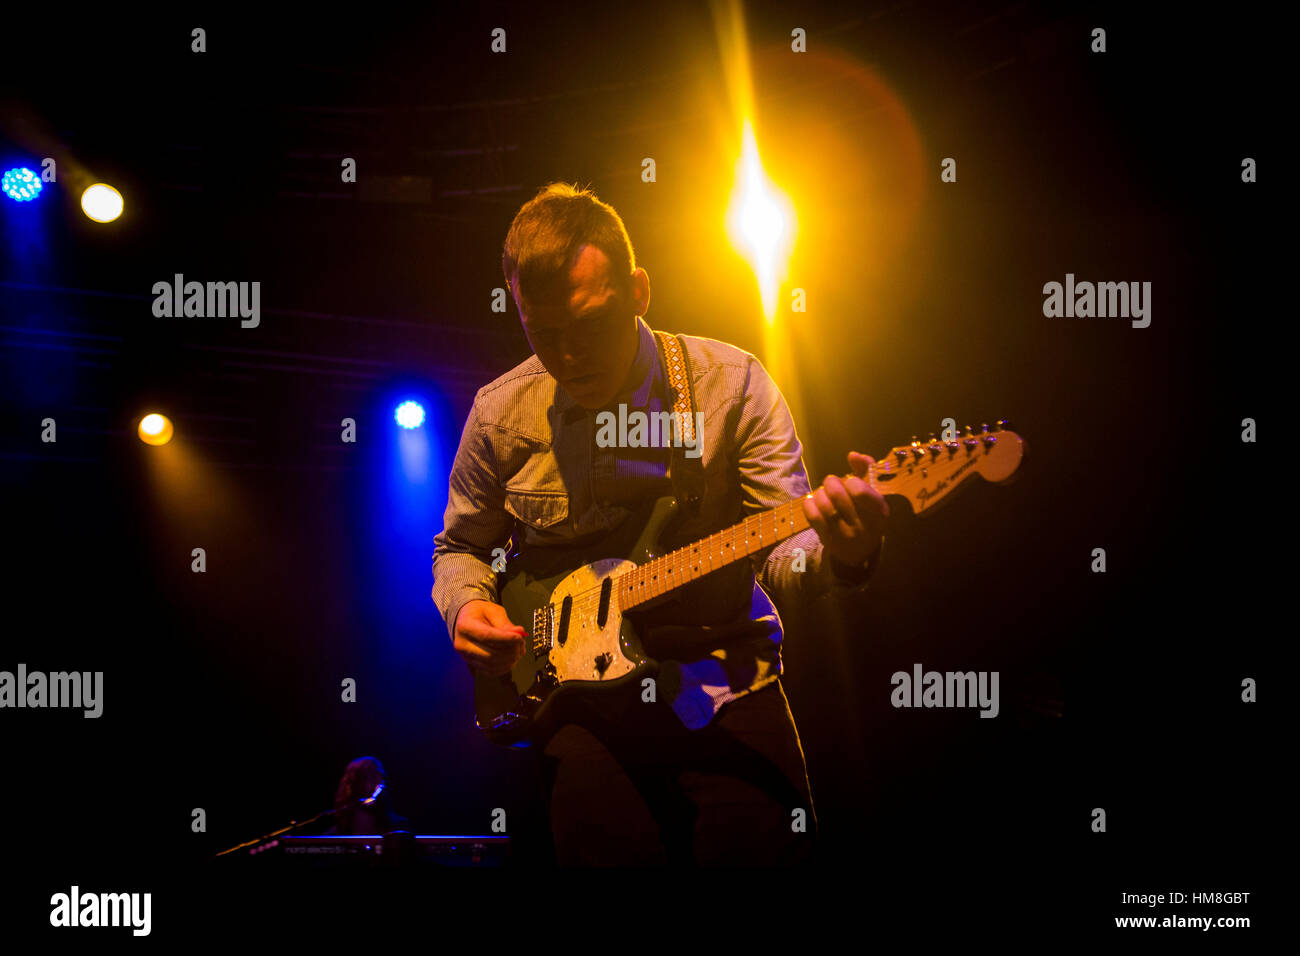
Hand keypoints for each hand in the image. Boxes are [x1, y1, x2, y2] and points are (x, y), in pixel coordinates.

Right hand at [453, 600, 525, 676]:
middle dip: (510, 650)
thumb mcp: (492, 611)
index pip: (486, 636)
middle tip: (521, 642)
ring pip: (491, 664)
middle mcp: (463, 644)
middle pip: (489, 654)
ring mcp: (466, 656)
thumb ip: (505, 623)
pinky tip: (511, 658)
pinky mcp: (472, 664)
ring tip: (518, 649)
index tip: (519, 638)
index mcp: (465, 626)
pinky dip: (504, 667)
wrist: (465, 619)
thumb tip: (519, 633)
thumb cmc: (478, 613)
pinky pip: (490, 671)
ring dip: (509, 660)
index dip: (506, 639)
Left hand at [802, 451, 888, 567]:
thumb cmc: (867, 513)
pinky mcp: (828, 541)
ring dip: (820, 493)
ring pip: (823, 504)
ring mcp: (845, 536)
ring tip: (824, 494)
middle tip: (832, 484)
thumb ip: (867, 469)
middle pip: (837, 494)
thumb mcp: (873, 493)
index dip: (851, 481)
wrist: (860, 551)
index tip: (851, 482)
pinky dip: (810, 503)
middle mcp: (863, 526)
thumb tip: (852, 455)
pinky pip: (812, 515)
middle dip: (831, 482)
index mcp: (879, 512)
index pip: (859, 490)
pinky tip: (814, 502)